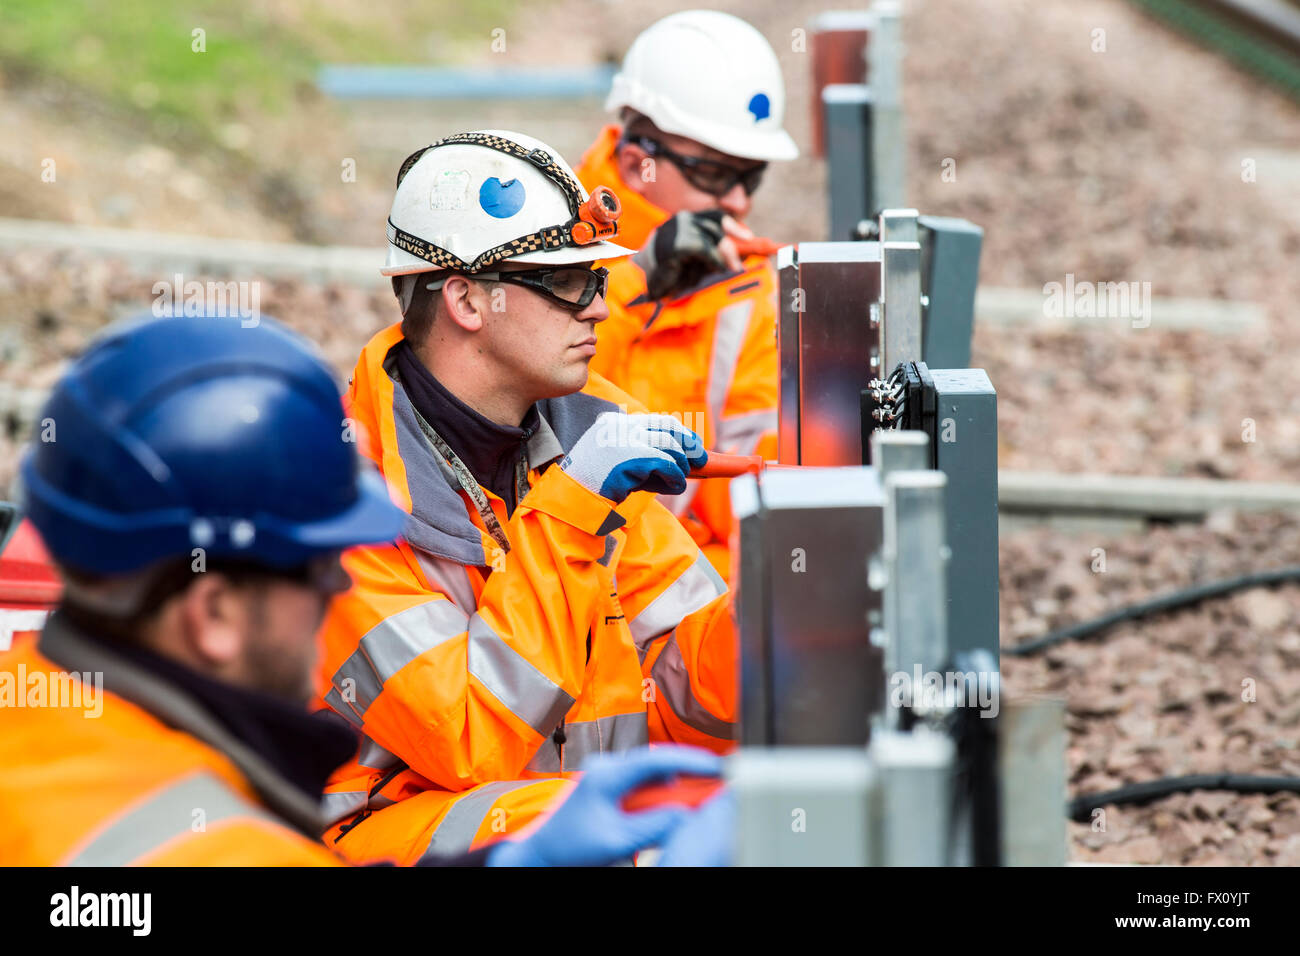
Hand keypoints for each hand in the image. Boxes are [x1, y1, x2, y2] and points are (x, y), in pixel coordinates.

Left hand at [487, 746, 722, 866]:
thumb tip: (686, 814)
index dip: (691, 760)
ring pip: (651, 773)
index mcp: (606, 774)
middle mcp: (606, 766)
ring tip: (687, 807)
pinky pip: (641, 784)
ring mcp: (605, 774)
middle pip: (657, 763)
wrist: (542, 854)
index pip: (657, 759)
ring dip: (670, 788)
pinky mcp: (607, 785)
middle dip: (686, 775)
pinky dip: (657, 795)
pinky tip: (663, 811)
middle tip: (714, 786)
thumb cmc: (570, 848)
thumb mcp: (617, 841)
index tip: (718, 766)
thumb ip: (653, 826)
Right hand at [560, 412, 706, 503]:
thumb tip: (677, 457)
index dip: (679, 432)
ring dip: (680, 465)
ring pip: (670, 446)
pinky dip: (675, 476)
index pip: (656, 420)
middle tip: (700, 458)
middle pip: (668, 426)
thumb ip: (638, 452)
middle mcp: (621, 426)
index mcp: (614, 423)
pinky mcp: (632, 458)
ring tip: (679, 479)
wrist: (573, 498)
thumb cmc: (593, 485)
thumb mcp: (613, 460)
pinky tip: (676, 486)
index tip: (692, 443)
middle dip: (688, 442)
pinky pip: (666, 464)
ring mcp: (626, 440)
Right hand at [635, 210, 752, 299]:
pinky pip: (706, 251)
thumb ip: (710, 252)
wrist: (642, 281)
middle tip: (737, 267)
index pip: (714, 216)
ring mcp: (679, 229)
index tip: (747, 237)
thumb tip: (734, 254)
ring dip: (719, 258)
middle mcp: (681, 220)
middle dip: (729, 248)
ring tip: (718, 271)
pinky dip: (714, 262)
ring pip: (712, 240)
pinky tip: (715, 270)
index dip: (732, 225)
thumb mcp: (692, 258)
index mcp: (684, 220)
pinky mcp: (679, 243)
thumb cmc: (668, 273)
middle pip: (716, 228)